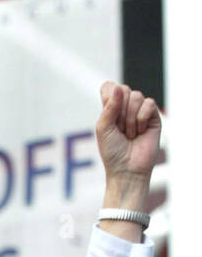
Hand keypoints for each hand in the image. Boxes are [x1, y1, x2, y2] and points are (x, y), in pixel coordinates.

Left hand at [96, 82, 160, 198]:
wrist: (127, 169)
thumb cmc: (112, 151)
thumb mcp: (103, 128)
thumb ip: (109, 107)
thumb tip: (119, 88)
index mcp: (111, 107)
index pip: (110, 87)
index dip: (109, 96)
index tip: (108, 115)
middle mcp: (126, 107)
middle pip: (124, 89)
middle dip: (119, 112)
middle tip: (120, 129)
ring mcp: (140, 111)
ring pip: (136, 96)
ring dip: (130, 118)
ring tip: (130, 134)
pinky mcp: (153, 117)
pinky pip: (149, 104)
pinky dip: (141, 118)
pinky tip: (140, 132)